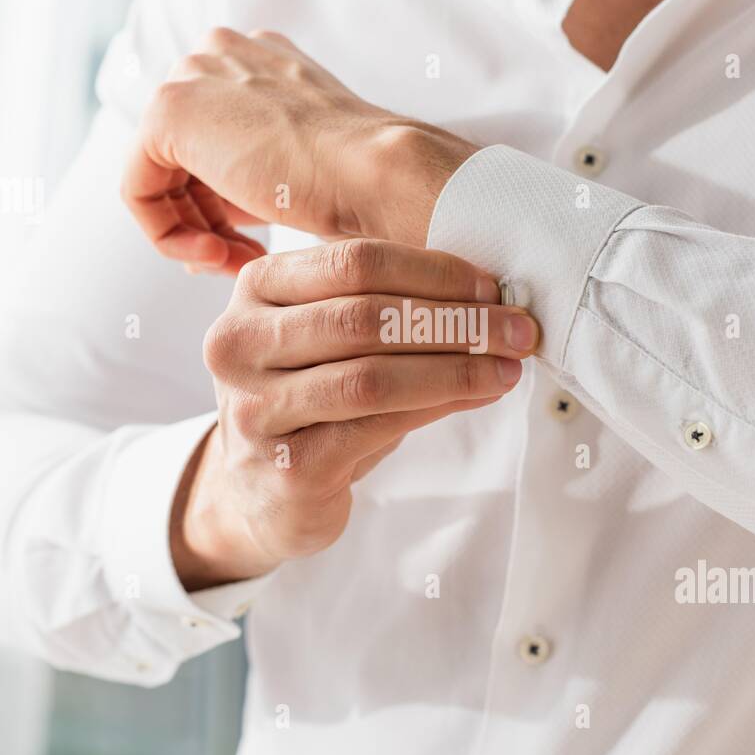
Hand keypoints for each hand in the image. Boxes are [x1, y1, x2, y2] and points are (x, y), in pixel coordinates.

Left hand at [122, 28, 476, 270]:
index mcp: (261, 59)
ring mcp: (194, 75)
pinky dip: (168, 236)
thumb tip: (215, 222)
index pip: (215, 139)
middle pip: (182, 157)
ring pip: (159, 175)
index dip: (227, 206)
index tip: (258, 248)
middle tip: (246, 263)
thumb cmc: (363, 183)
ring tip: (236, 265)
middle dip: (209, 221)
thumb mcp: (303, 170)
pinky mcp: (168, 111)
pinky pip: (138, 189)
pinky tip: (214, 255)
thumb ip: (254, 175)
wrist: (379, 175)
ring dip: (195, 234)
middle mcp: (223, 54)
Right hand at [172, 239, 539, 587]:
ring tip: (506, 366)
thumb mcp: (329, 338)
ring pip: (372, 377)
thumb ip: (386, 306)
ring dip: (455, 369)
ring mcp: (255, 409)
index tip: (491, 286)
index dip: (432, 271)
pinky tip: (477, 396)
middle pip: (364, 317)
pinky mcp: (286, 468)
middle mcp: (239, 343)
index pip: (353, 261)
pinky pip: (375, 428)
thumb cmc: (310, 401)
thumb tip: (488, 296)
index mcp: (255, 289)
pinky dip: (437, 407)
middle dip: (455, 321)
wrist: (257, 493)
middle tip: (515, 328)